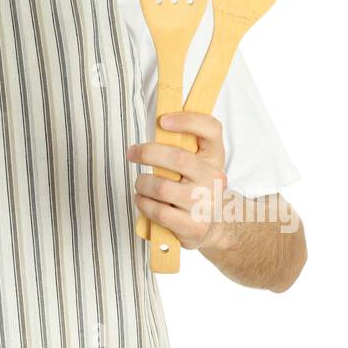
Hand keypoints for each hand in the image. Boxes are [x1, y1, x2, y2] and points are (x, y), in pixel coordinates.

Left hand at [126, 111, 233, 251]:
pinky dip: (144, 204)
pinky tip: (143, 200)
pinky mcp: (194, 226)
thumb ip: (182, 144)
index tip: (163, 121)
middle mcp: (214, 178)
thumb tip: (156, 125)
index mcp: (215, 157)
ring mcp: (206, 204)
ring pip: (162, 187)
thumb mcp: (197, 162)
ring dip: (142, 183)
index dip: (188, 120)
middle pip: (178, 158)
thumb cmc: (195, 186)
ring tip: (141, 184)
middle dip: (147, 153)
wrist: (212, 225)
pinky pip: (159, 212)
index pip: (211, 129)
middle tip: (132, 153)